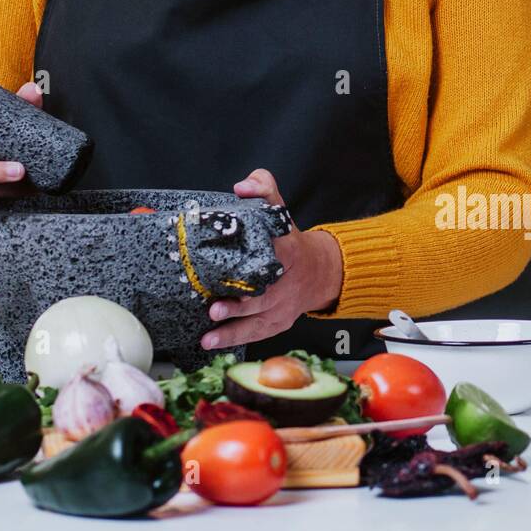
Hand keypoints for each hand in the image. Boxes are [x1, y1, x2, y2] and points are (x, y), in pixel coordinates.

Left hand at [199, 168, 343, 350]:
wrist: (320, 272)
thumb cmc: (290, 241)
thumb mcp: (280, 209)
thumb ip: (263, 188)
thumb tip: (241, 187)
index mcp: (289, 252)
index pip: (276, 254)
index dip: (259, 260)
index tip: (235, 264)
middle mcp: (286, 283)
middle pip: (263, 296)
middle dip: (239, 305)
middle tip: (215, 308)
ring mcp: (283, 306)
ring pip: (258, 320)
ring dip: (233, 329)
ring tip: (210, 335)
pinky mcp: (278, 322)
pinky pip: (256, 333)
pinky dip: (234, 340)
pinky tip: (212, 344)